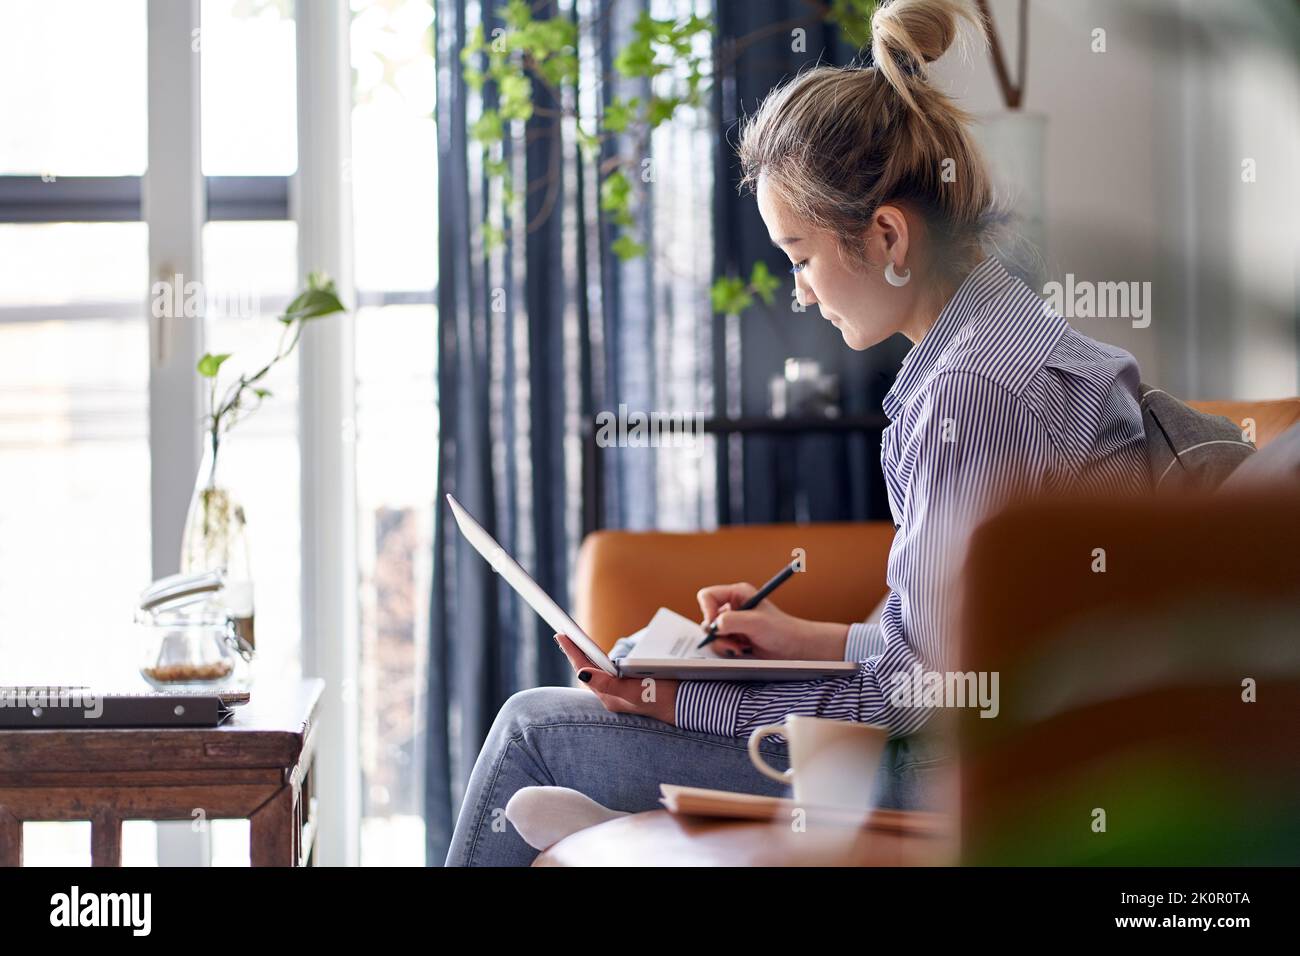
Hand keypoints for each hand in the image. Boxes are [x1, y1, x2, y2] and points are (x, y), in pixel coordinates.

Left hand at [555, 634, 676, 724]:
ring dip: (584, 657)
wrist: (682, 706)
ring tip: (573, 644)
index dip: (571, 650)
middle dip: (573, 652)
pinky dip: (599, 663)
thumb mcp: (634, 691)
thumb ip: (607, 684)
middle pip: (586, 669)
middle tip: (561, 634)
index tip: (560, 634)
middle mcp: (610, 695)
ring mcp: (618, 693)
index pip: (584, 669)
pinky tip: (597, 658)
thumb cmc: (660, 697)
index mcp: (608, 695)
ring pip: (595, 672)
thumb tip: (582, 673)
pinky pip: (606, 674)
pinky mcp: (627, 689)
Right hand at [696, 582, 848, 660]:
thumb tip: (713, 626)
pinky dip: (728, 650)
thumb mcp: (757, 623)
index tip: (717, 625)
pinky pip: (719, 644)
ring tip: (741, 647)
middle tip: (733, 641)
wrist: (794, 648)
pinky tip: (743, 651)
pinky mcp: (733, 638)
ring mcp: (732, 623)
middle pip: (706, 617)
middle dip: (717, 632)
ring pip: (711, 634)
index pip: (707, 596)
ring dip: (724, 644)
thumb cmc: (781, 630)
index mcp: (736, 594)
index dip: (707, 610)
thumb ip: (733, 621)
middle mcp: (732, 607)